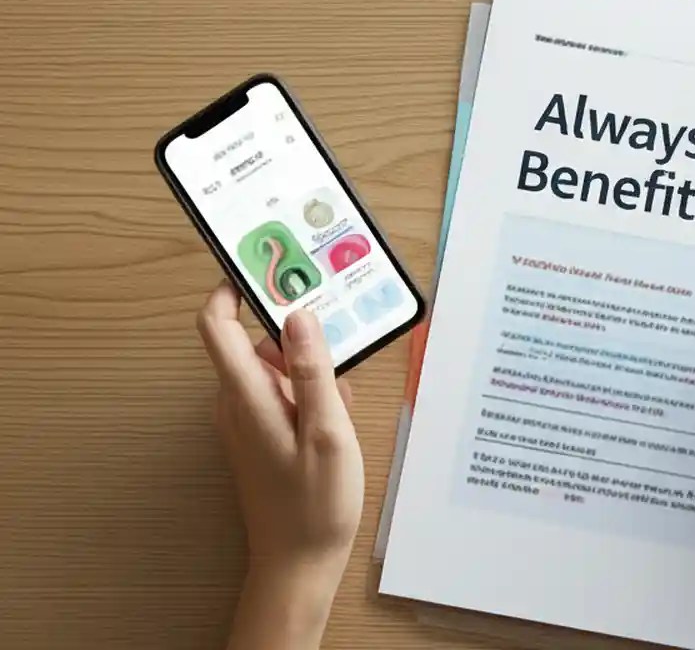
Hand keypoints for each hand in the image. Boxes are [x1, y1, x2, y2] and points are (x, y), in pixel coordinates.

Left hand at [196, 282, 363, 649]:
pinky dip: (313, 396)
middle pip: (257, 340)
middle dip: (300, 335)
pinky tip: (339, 421)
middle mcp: (239, 401)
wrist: (299, 564)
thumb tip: (298, 314)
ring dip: (313, 371)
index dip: (233, 287)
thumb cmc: (313, 504)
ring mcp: (250, 418)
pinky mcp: (264, 434)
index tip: (268, 264)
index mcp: (246, 394)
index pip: (217, 323)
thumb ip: (312, 369)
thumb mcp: (326, 430)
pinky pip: (286, 394)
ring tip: (343, 402)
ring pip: (278, 368)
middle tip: (340, 338)